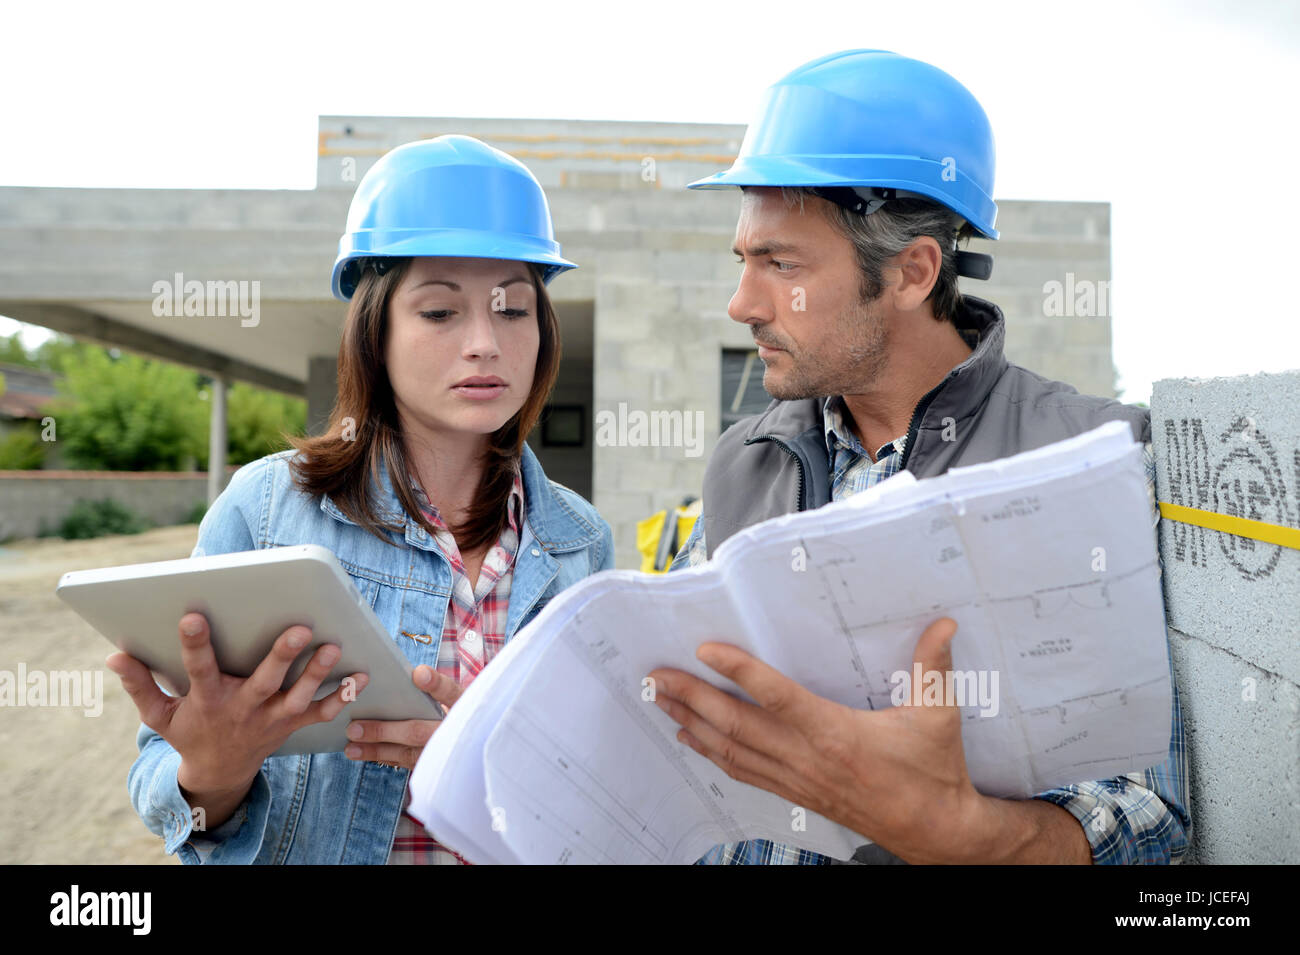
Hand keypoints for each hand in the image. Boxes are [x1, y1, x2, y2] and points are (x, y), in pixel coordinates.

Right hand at [107, 612, 367, 795]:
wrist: (220, 771)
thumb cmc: (189, 731)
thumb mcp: (158, 715)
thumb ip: (139, 685)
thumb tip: (115, 655)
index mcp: (207, 700)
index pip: (198, 669)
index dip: (194, 644)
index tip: (192, 616)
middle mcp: (243, 707)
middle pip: (264, 680)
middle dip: (281, 655)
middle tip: (299, 627)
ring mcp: (271, 717)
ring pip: (299, 694)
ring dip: (318, 673)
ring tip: (334, 646)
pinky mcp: (292, 723)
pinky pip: (321, 711)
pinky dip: (342, 696)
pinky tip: (362, 675)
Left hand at [343, 666, 463, 770]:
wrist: (474, 743)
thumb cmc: (460, 709)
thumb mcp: (457, 696)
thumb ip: (437, 688)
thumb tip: (411, 675)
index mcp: (466, 707)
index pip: (452, 693)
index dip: (436, 684)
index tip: (418, 673)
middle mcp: (457, 732)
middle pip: (419, 732)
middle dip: (385, 731)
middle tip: (354, 728)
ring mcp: (447, 754)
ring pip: (408, 754)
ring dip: (377, 751)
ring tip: (350, 747)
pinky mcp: (437, 767)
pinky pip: (407, 763)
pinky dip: (385, 758)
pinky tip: (362, 753)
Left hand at [647, 617, 997, 863]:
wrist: (934, 830)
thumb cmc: (933, 774)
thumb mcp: (938, 715)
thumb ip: (933, 666)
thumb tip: (943, 624)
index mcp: (836, 733)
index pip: (777, 697)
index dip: (739, 672)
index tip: (707, 649)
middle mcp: (807, 757)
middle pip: (737, 725)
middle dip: (692, 697)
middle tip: (658, 675)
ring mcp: (797, 778)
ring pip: (731, 751)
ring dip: (692, 723)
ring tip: (662, 700)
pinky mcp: (795, 792)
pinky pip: (743, 772)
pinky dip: (711, 753)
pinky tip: (691, 738)